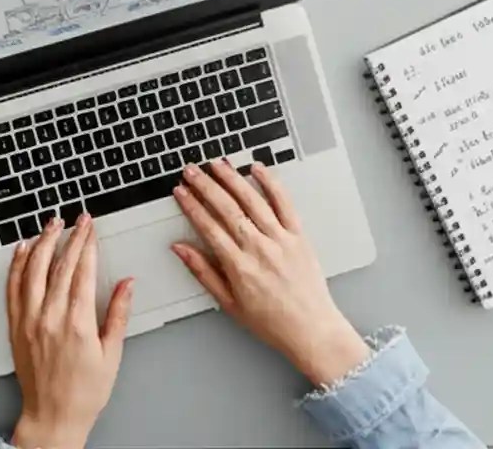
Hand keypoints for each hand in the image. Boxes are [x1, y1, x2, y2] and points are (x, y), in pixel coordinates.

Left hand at [7, 213, 133, 448]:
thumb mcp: (112, 353)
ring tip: (50, 225)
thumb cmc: (83, 392)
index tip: (90, 227)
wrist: (53, 417)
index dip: (87, 243)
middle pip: (59, 265)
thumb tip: (126, 284)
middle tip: (77, 219)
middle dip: (70, 237)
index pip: (82, 271)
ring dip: (42, 243)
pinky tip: (23, 250)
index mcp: (77, 323)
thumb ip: (118, 314)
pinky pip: (13, 288)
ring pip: (33, 271)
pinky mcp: (15, 327)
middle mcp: (49, 318)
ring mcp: (29, 321)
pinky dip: (17, 266)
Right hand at [171, 160, 369, 386]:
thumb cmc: (272, 322)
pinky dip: (271, 183)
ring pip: (253, 200)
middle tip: (191, 171)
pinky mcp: (299, 236)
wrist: (311, 329)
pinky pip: (284, 203)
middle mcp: (259, 249)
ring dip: (232, 178)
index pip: (208, 227)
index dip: (191, 206)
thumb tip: (181, 249)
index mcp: (239, 267)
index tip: (180, 192)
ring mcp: (281, 240)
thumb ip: (203, 272)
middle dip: (205, 185)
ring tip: (217, 164)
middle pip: (227, 208)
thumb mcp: (229, 303)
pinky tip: (258, 169)